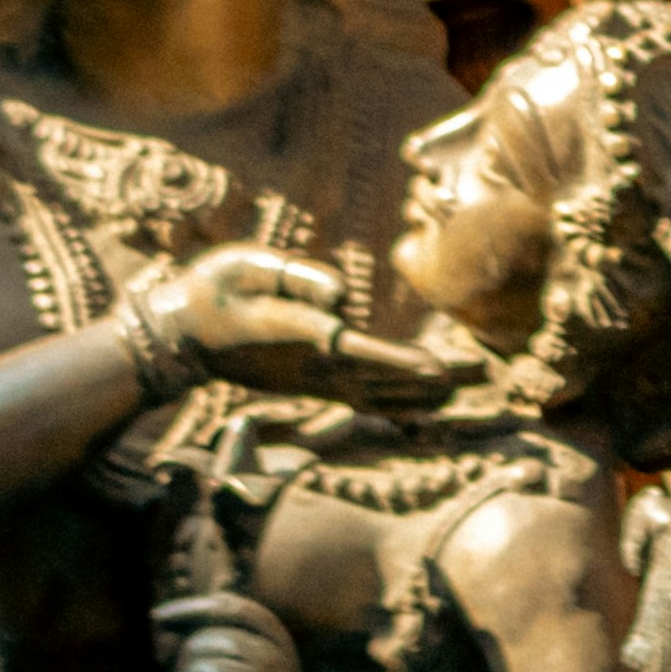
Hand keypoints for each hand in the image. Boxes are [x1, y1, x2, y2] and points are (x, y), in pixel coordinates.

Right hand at [124, 246, 442, 400]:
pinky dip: (399, 405)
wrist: (184, 334)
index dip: (402, 361)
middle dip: (436, 377)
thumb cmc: (216, 290)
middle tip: (487, 373)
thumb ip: (293, 276)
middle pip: (385, 377)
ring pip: (380, 393)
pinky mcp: (312, 388)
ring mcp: (313, 383)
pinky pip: (365, 401)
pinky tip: (426, 406)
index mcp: (299, 336)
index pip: (361, 351)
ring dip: (426, 393)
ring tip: (470, 386)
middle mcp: (313, 368)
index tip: (440, 367)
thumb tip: (339, 295)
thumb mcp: (245, 265)